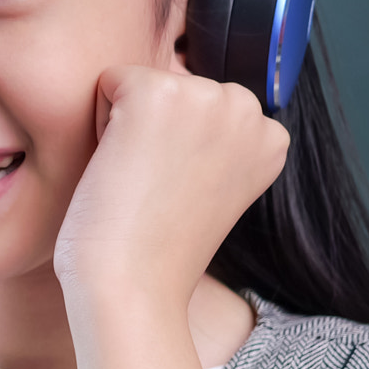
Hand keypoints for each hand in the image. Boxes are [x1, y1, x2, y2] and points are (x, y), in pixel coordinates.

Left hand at [53, 67, 286, 368]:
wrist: (132, 287)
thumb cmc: (156, 253)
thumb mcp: (210, 190)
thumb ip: (215, 145)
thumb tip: (185, 116)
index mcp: (271, 136)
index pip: (202, 106)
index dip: (174, 148)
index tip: (176, 193)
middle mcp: (249, 108)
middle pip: (173, 86)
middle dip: (151, 130)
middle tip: (153, 189)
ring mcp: (206, 96)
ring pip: (140, 83)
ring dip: (124, 127)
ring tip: (138, 181)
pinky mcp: (157, 93)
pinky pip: (107, 81)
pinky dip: (97, 122)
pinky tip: (117, 167)